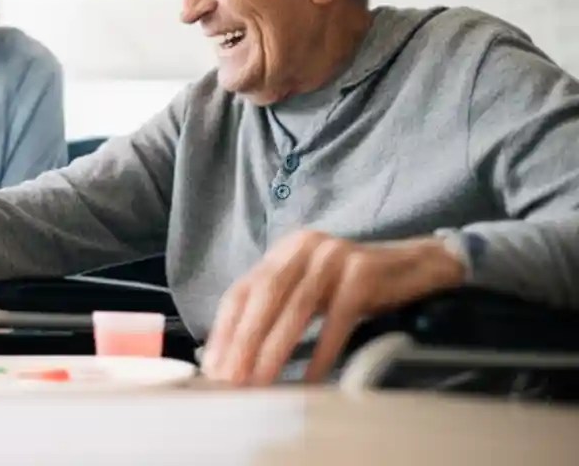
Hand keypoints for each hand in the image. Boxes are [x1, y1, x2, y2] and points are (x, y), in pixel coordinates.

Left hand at [202, 230, 464, 385]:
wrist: (416, 265)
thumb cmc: (356, 285)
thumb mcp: (310, 288)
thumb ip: (277, 309)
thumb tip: (239, 354)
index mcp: (284, 250)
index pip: (242, 290)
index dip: (224, 329)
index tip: (213, 366)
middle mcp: (304, 247)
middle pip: (263, 298)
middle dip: (243, 342)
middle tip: (231, 380)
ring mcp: (334, 256)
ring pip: (296, 309)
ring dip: (274, 351)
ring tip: (260, 383)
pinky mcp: (363, 273)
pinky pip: (337, 320)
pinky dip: (321, 353)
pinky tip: (310, 379)